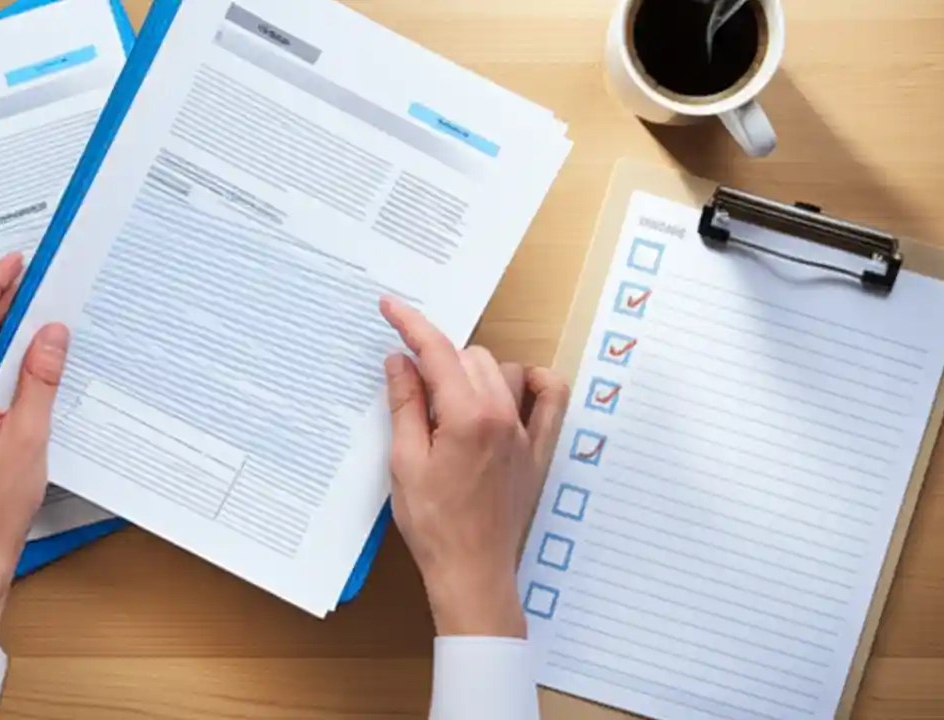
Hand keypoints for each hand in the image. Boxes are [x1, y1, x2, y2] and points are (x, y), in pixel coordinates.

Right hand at [380, 297, 568, 637]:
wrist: (471, 571)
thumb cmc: (434, 525)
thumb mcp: (404, 462)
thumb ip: (405, 405)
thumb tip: (399, 361)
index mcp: (467, 417)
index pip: (437, 352)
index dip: (411, 324)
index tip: (391, 307)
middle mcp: (503, 416)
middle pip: (469, 356)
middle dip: (436, 356)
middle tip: (408, 379)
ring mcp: (524, 432)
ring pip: (501, 371)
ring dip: (472, 370)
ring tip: (446, 398)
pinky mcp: (537, 450)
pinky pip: (552, 397)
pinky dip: (536, 381)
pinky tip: (515, 384)